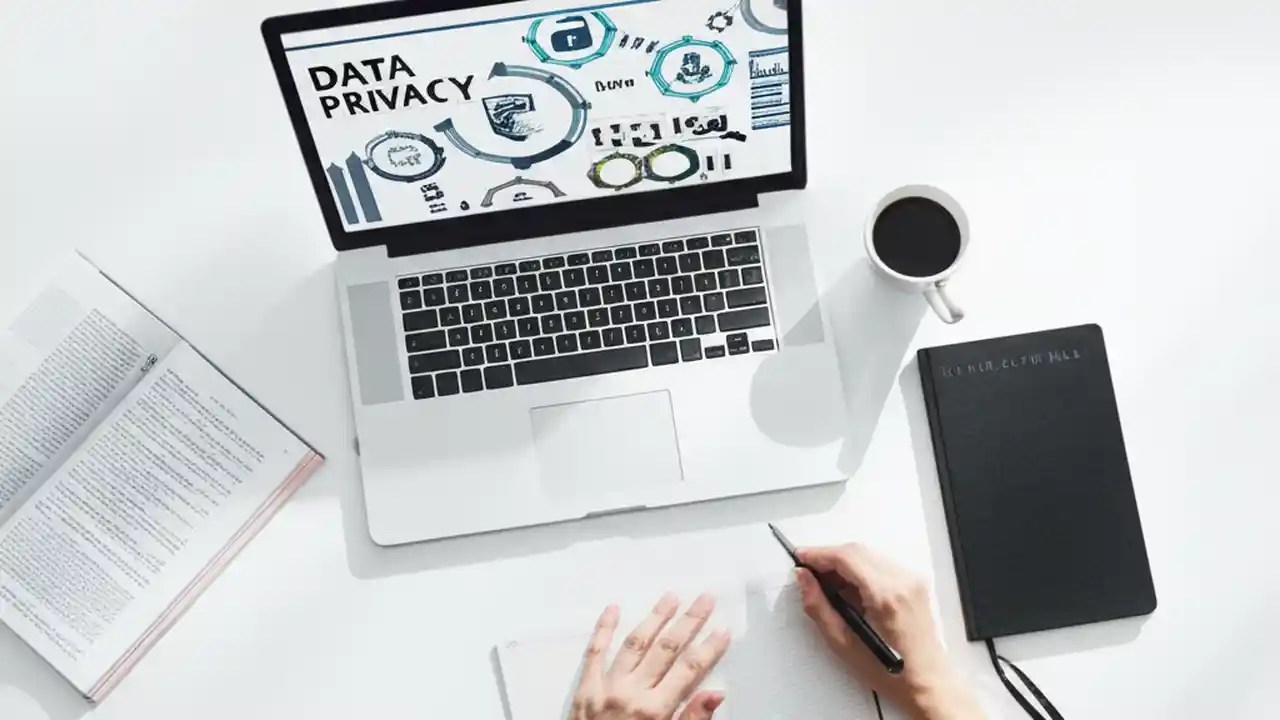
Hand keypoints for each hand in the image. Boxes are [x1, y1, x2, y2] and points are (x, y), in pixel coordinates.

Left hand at [571, 593, 730, 719]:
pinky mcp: (584, 689)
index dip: (709, 649)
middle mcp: (630, 694)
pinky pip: (593, 653)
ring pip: (634, 644)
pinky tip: (612, 608)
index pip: (689, 671)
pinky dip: (602, 629)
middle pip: (666, 649)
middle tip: (705, 599)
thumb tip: (715, 694)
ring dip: (654, 618)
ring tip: (671, 597)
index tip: (723, 631)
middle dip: (689, 622)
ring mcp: (604, 688)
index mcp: (654, 712)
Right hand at [795, 544, 983, 719]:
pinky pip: (880, 564)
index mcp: (885, 596)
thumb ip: (818, 606)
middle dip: (829, 558)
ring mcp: (912, 580)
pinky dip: (860, 570)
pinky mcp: (915, 583)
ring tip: (829, 586)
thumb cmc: (891, 672)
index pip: (846, 557)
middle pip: (856, 551)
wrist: (927, 681)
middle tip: (810, 574)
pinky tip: (851, 590)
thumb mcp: (842, 642)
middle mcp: (902, 582)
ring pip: (868, 555)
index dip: (818, 554)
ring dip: (844, 564)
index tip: (801, 558)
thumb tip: (804, 578)